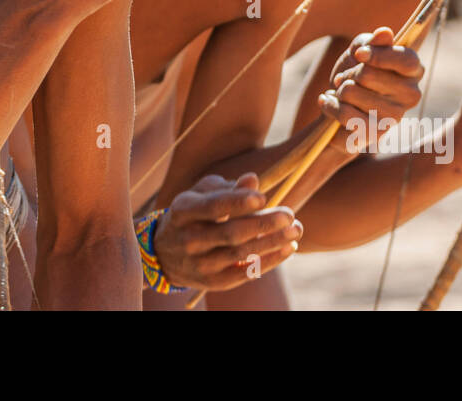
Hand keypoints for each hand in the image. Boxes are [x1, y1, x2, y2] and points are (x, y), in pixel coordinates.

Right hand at [153, 173, 301, 290]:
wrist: (165, 253)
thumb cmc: (193, 213)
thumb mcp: (202, 194)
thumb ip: (228, 187)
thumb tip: (253, 180)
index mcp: (184, 210)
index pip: (213, 206)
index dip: (238, 202)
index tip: (263, 197)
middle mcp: (189, 239)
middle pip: (231, 232)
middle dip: (263, 224)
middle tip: (290, 215)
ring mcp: (200, 263)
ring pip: (241, 254)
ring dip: (272, 242)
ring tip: (296, 230)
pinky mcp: (213, 282)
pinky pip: (245, 273)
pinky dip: (269, 261)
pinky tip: (288, 249)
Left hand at [321, 27, 423, 153]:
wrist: (339, 106)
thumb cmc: (355, 73)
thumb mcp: (361, 50)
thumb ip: (372, 41)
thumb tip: (385, 33)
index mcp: (413, 70)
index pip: (406, 59)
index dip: (378, 55)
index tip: (359, 54)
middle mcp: (411, 95)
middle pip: (367, 74)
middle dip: (348, 73)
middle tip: (345, 77)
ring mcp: (394, 117)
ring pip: (350, 92)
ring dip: (338, 89)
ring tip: (340, 92)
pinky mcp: (375, 134)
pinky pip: (344, 114)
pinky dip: (329, 105)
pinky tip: (329, 102)